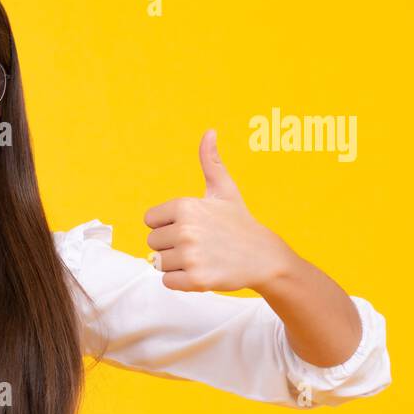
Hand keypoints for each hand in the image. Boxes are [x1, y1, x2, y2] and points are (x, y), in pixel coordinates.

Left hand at [143, 129, 296, 292]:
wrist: (264, 257)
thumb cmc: (239, 223)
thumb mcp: (225, 190)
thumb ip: (210, 162)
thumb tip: (209, 132)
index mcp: (185, 206)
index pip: (150, 220)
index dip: (166, 225)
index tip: (189, 226)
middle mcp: (185, 229)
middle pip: (152, 243)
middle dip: (171, 245)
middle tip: (198, 244)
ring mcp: (190, 255)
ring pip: (158, 263)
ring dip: (176, 264)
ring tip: (201, 257)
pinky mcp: (195, 279)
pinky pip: (167, 281)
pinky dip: (181, 281)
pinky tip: (202, 271)